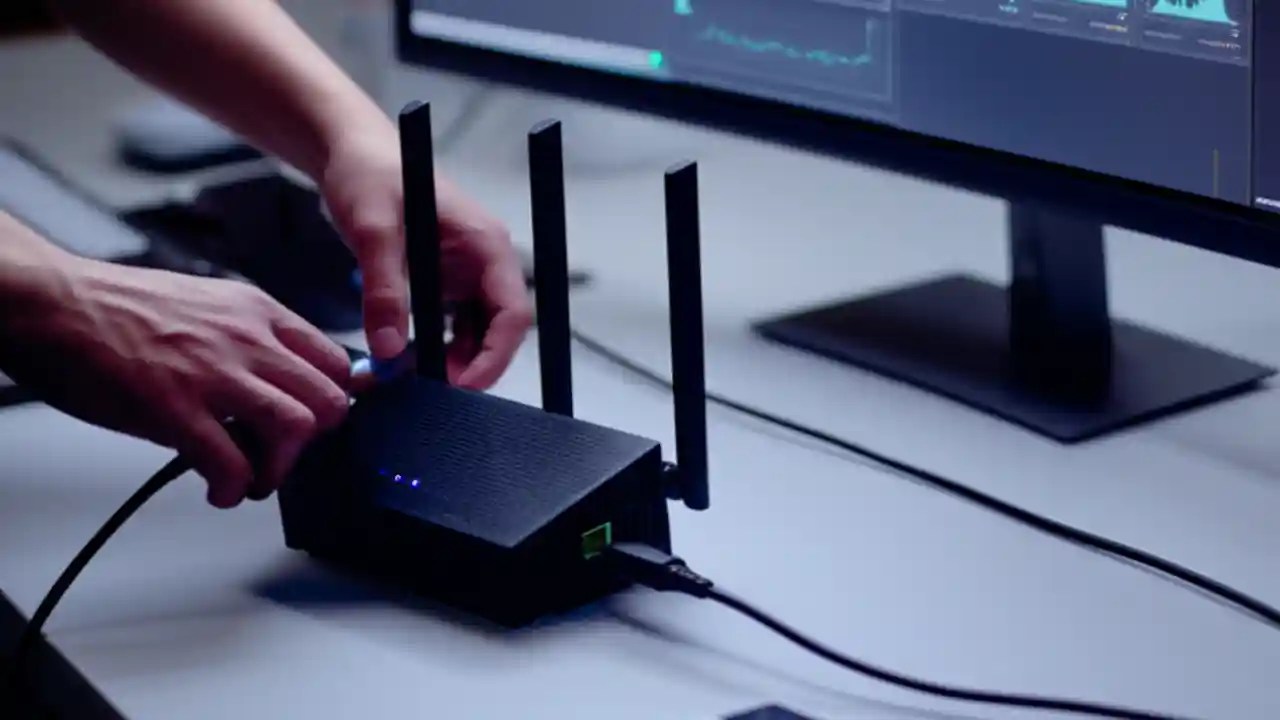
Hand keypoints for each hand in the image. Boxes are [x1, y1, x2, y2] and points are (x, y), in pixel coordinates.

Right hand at [0, 256, 350, 507]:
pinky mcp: (175, 409)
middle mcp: (246, 339)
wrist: (55, 304)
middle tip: (283, 453)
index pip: (336, 361)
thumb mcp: (209, 304)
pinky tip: (219, 489)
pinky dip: (234, 488)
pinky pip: (231, 463)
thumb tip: (279, 379)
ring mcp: (213, 374)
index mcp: (257, 312)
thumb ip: (250, 337)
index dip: (333, 401)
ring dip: (280, 469)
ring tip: (254, 478)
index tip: (319, 424)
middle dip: (314, 440)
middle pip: (328, 400)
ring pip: (295, 429)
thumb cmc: (120, 307)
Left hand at [320, 126, 531, 387]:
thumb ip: (383, 289)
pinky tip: (398, 361)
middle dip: (466, 367)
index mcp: (486, 245)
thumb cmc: (369, 173)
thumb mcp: (373, 228)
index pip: (513, 313)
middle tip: (423, 392)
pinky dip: (427, 349)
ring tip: (403, 380)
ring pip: (472, 336)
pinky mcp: (442, 284)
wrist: (350, 150)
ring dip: (445, 363)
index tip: (460, 386)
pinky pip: (446, 328)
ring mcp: (465, 275)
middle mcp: (484, 264)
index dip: (494, 356)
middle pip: (497, 333)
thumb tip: (387, 350)